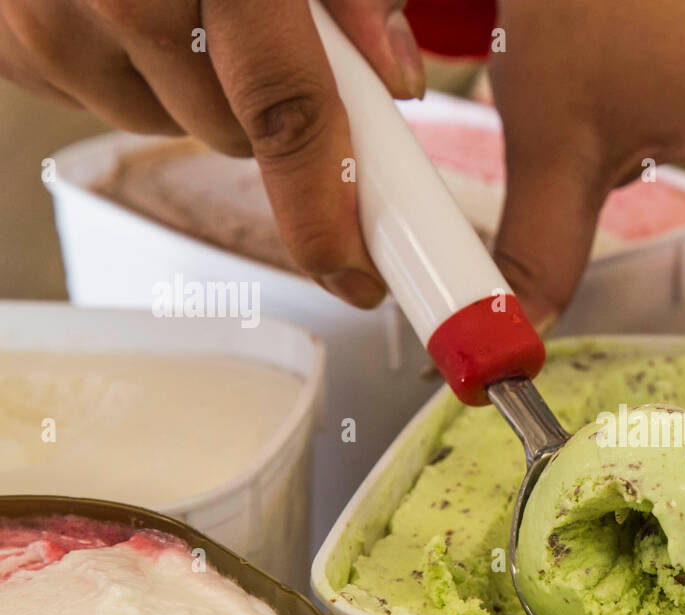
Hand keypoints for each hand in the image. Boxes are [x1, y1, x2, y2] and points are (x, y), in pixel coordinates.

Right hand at [0, 0, 421, 305]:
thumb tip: (398, 82)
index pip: (287, 108)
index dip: (325, 205)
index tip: (355, 271)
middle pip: (230, 131)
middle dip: (267, 104)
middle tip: (265, 28)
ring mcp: (41, 15)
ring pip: (163, 123)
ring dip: (192, 83)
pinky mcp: (2, 37)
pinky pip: (94, 95)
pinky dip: (126, 66)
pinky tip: (123, 0)